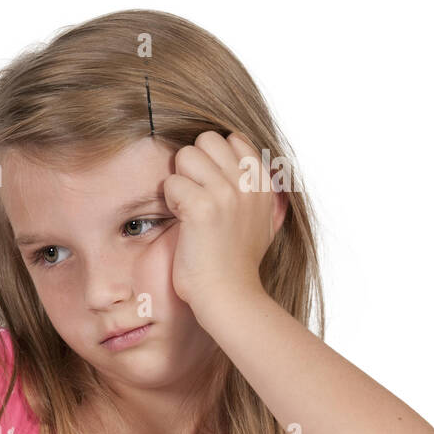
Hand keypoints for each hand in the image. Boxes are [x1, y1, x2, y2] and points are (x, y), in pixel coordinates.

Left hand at [162, 130, 284, 312]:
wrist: (230, 295)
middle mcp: (248, 182)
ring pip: (186, 155)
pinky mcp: (203, 207)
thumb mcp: (261, 219)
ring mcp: (227, 192)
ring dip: (179, 180)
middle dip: (192, 164)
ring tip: (187, 209)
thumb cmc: (236, 262)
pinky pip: (172, 182)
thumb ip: (255, 190)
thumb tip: (246, 160)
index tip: (209, 188)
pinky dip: (170, 201)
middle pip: (206, 140)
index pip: (232, 138)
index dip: (212, 159)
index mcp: (263, 182)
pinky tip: (181, 221)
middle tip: (193, 197)